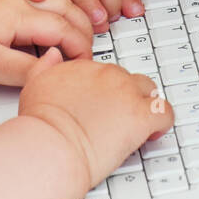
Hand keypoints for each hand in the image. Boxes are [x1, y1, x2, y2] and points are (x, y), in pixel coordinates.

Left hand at [0, 0, 93, 86]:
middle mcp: (19, 1)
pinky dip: (63, 18)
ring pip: (59, 3)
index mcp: (18, 12)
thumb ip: (30, 69)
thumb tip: (60, 67)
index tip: (85, 67)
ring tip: (87, 40)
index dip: (81, 49)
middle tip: (93, 54)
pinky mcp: (9, 7)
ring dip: (77, 20)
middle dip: (86, 30)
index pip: (64, 27)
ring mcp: (14, 1)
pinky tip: (64, 31)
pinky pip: (46, 6)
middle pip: (68, 8)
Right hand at [18, 57, 172, 194]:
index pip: (105, 72)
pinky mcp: (141, 117)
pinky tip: (151, 134)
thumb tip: (53, 54)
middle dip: (127, 97)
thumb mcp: (34, 83)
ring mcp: (127, 94)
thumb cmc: (41, 123)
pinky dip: (162, 123)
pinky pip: (165, 113)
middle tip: (120, 117)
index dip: (106, 91)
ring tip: (138, 125)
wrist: (53, 144)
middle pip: (129, 79)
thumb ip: (45, 65)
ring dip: (146, 106)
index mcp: (84, 67)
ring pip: (149, 92)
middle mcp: (107, 75)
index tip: (102, 106)